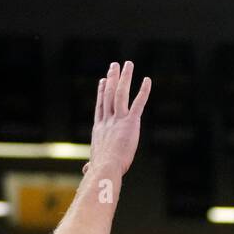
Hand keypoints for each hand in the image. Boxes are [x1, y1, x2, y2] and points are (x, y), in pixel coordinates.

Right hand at [83, 60, 151, 177]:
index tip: (103, 80)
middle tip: (114, 65)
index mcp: (99, 128)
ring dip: (125, 77)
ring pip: (121, 93)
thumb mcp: (94, 164)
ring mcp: (118, 119)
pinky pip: (138, 103)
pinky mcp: (130, 122)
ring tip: (128, 64)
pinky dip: (143, 91)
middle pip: (109, 94)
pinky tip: (148, 80)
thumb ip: (90, 165)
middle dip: (112, 78)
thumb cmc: (100, 170)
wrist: (105, 167)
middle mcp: (107, 120)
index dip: (102, 92)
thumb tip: (86, 169)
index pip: (100, 106)